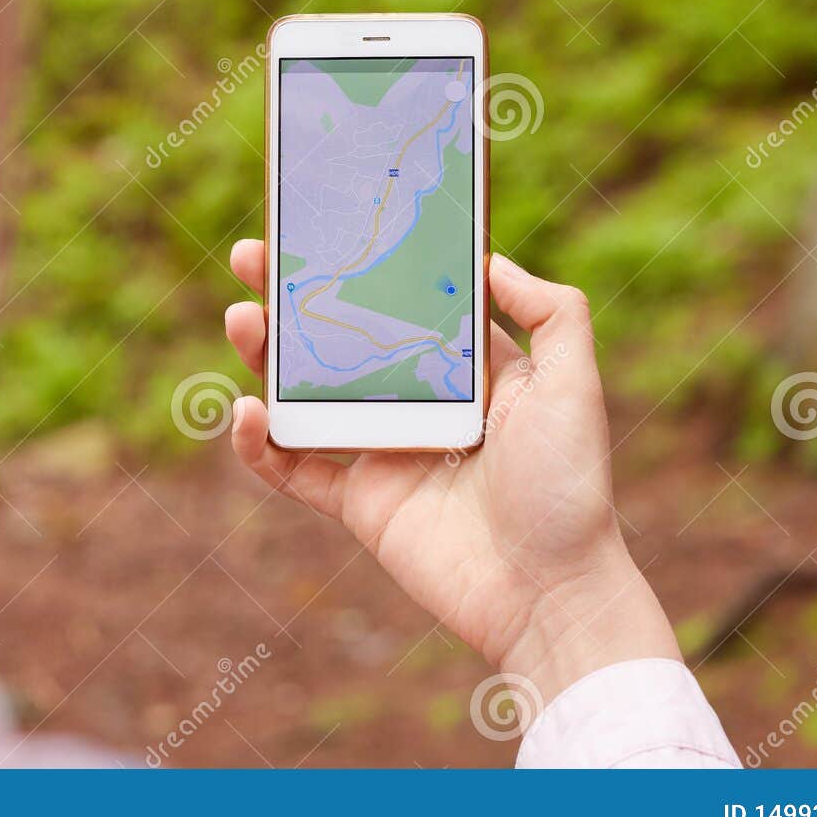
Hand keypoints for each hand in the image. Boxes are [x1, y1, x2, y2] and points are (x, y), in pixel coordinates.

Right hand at [223, 243, 679, 703]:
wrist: (551, 593)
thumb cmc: (570, 488)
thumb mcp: (575, 384)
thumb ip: (551, 312)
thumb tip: (490, 259)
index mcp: (466, 368)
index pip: (403, 300)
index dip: (363, 263)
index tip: (325, 224)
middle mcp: (420, 401)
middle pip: (342, 337)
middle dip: (294, 296)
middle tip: (255, 255)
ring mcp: (385, 451)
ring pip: (307, 394)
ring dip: (266, 355)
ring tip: (241, 317)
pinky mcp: (360, 502)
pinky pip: (294, 467)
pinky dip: (261, 443)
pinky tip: (248, 412)